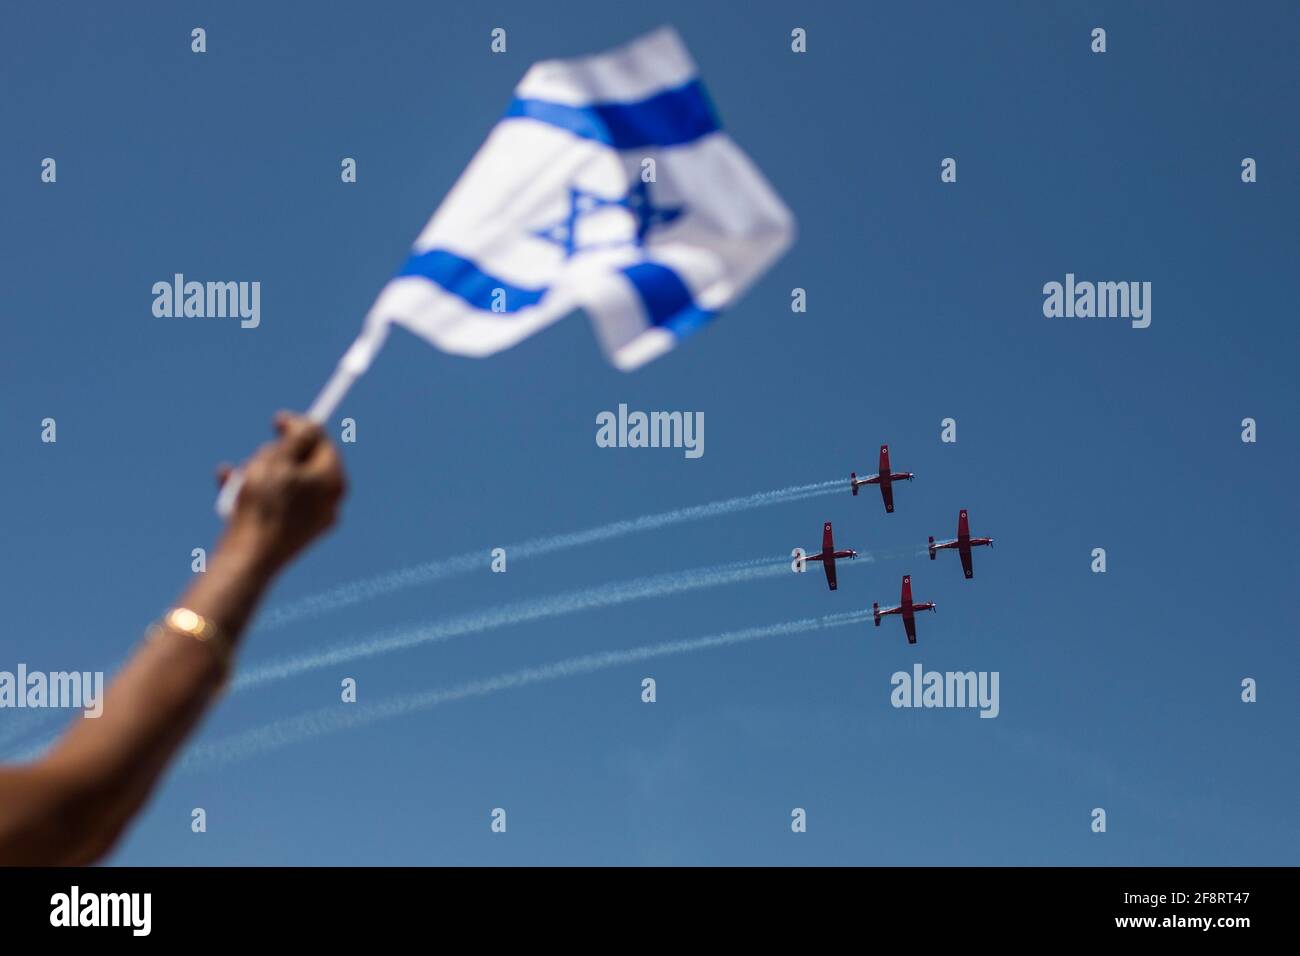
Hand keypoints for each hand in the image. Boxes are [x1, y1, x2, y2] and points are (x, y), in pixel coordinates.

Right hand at [217, 412, 346, 567]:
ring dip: (257, 472)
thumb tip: (313, 425)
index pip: (322, 443)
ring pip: (283, 482)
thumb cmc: (264, 507)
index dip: (299, 427)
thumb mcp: (280, 460)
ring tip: (239, 476)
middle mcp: (329, 501)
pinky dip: (252, 492)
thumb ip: (299, 438)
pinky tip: (228, 483)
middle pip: (302, 463)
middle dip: (274, 455)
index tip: (277, 420)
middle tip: (257, 456)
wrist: (249, 559)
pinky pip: (274, 503)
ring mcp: (312, 520)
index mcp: (333, 482)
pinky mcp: (293, 533)